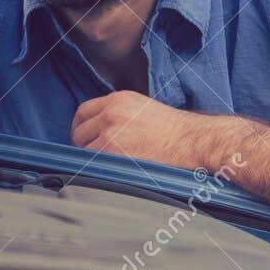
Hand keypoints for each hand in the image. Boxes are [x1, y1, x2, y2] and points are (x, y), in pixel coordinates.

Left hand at [70, 91, 216, 169]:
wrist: (190, 140)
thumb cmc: (172, 129)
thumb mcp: (141, 107)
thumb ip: (117, 113)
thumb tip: (97, 129)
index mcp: (117, 99)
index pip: (82, 112)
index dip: (81, 127)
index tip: (86, 138)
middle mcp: (110, 113)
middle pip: (78, 132)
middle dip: (84, 145)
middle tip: (97, 155)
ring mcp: (110, 133)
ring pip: (84, 150)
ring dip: (93, 159)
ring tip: (111, 163)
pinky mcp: (113, 152)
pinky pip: (93, 164)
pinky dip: (100, 169)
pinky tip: (114, 170)